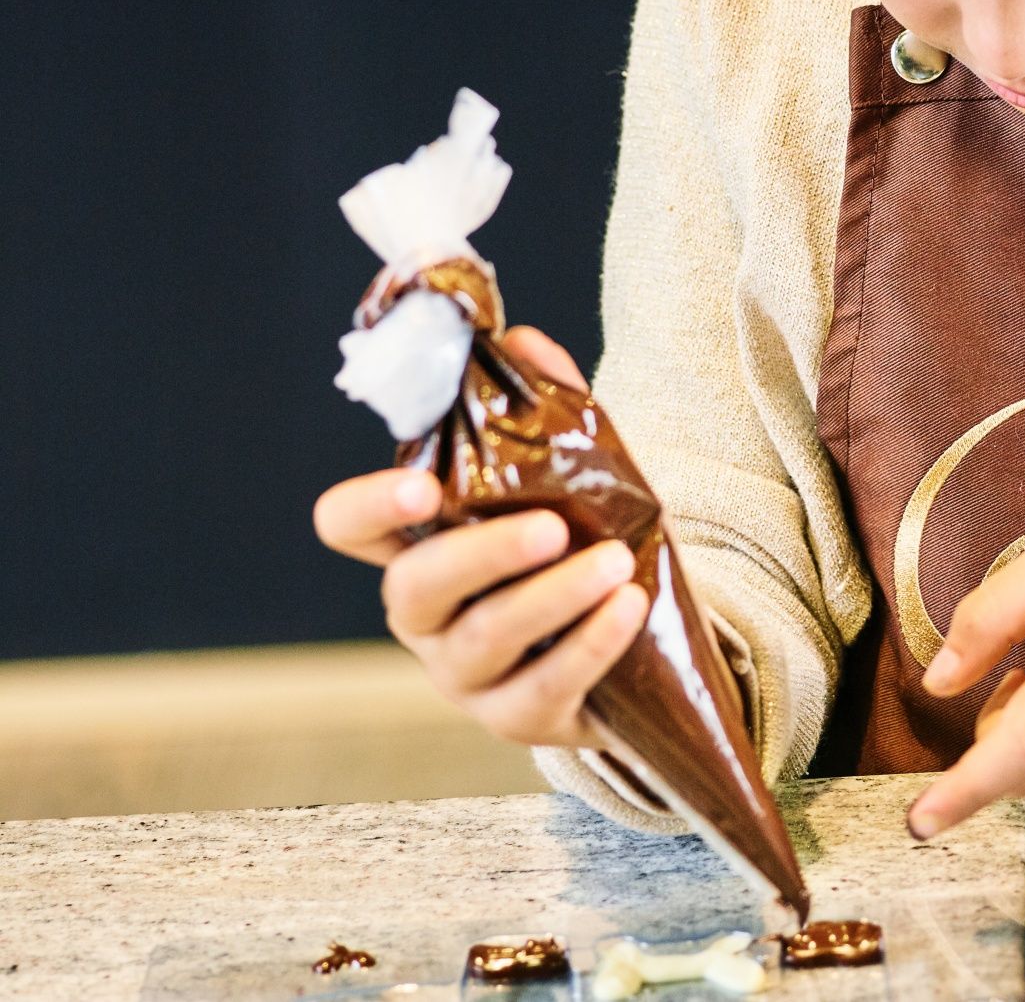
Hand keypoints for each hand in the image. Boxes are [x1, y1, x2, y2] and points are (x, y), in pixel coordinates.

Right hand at [313, 327, 649, 748]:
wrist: (646, 637)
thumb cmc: (584, 541)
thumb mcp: (574, 474)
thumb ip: (548, 410)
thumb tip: (525, 339)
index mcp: (418, 544)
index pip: (348, 526)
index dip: (369, 507)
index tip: (420, 487)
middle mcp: (426, 615)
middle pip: (413, 590)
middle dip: (479, 556)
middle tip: (549, 528)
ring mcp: (466, 674)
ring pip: (483, 640)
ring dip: (552, 598)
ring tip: (616, 563)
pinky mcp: (519, 716)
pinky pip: (543, 687)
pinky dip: (589, 646)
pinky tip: (627, 609)